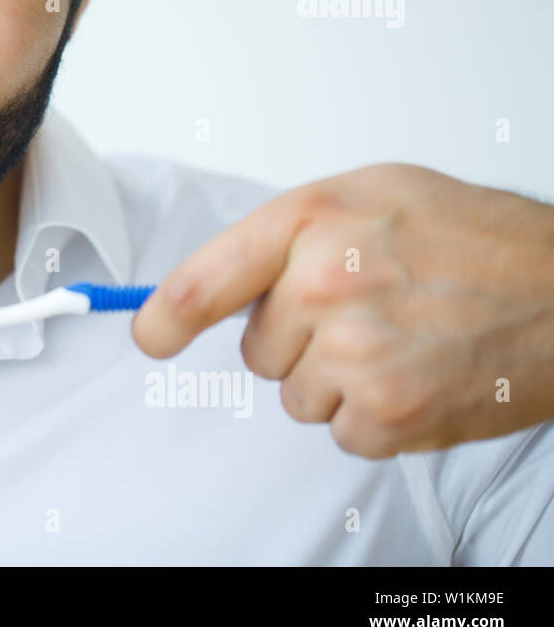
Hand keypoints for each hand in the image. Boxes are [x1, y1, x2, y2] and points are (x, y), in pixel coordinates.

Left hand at [130, 163, 553, 457]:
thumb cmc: (475, 238)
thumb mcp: (372, 195)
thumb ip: (290, 234)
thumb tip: (220, 283)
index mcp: (309, 218)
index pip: (201, 281)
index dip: (163, 318)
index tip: (150, 336)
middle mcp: (322, 282)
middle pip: (258, 349)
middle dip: (301, 341)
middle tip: (372, 312)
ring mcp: (354, 350)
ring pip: (297, 395)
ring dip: (340, 381)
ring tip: (405, 340)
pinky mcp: (387, 410)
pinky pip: (341, 431)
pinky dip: (377, 417)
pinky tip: (421, 375)